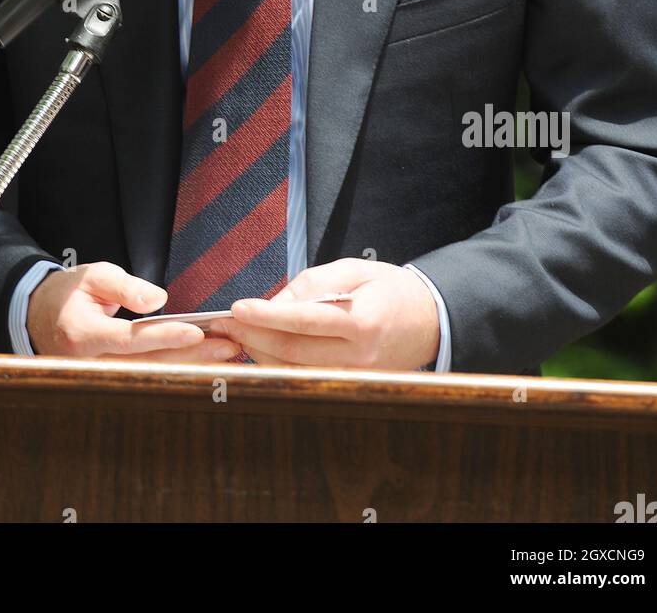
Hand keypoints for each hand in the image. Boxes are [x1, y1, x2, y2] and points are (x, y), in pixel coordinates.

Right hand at [25, 261, 241, 362]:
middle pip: (146, 364)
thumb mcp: (94, 275)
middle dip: (190, 357)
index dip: (163, 337)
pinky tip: (204, 362)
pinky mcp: (108, 383)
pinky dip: (176, 369)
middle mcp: (89, 365)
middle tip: (228, 346)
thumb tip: (159, 300)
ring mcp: (98, 379)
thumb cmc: (70, 293)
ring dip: (190, 366)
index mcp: (82, 334)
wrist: (38, 318)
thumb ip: (125, 287)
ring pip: (150, 375)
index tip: (197, 331)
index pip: (129, 339)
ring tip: (226, 354)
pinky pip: (145, 377)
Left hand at [204, 258, 440, 369]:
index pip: (305, 321)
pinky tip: (261, 349)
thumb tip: (275, 304)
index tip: (238, 308)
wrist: (430, 321)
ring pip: (295, 371)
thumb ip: (314, 284)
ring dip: (260, 354)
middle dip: (253, 336)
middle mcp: (359, 357)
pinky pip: (306, 378)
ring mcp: (355, 378)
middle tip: (226, 323)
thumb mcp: (355, 269)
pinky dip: (278, 365)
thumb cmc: (390, 290)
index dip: (267, 316)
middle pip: (294, 351)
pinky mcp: (350, 387)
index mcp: (363, 321)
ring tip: (236, 334)